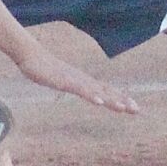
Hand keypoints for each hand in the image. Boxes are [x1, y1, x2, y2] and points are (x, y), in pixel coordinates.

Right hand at [16, 47, 139, 113]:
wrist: (29, 55)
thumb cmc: (42, 67)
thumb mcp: (58, 80)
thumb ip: (67, 84)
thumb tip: (73, 88)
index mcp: (82, 80)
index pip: (104, 90)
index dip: (119, 97)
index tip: (133, 107)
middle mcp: (82, 79)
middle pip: (105, 91)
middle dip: (121, 101)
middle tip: (137, 111)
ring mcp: (74, 80)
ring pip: (96, 91)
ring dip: (110, 100)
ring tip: (123, 109)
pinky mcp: (64, 81)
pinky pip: (80, 90)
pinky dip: (91, 95)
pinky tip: (100, 102)